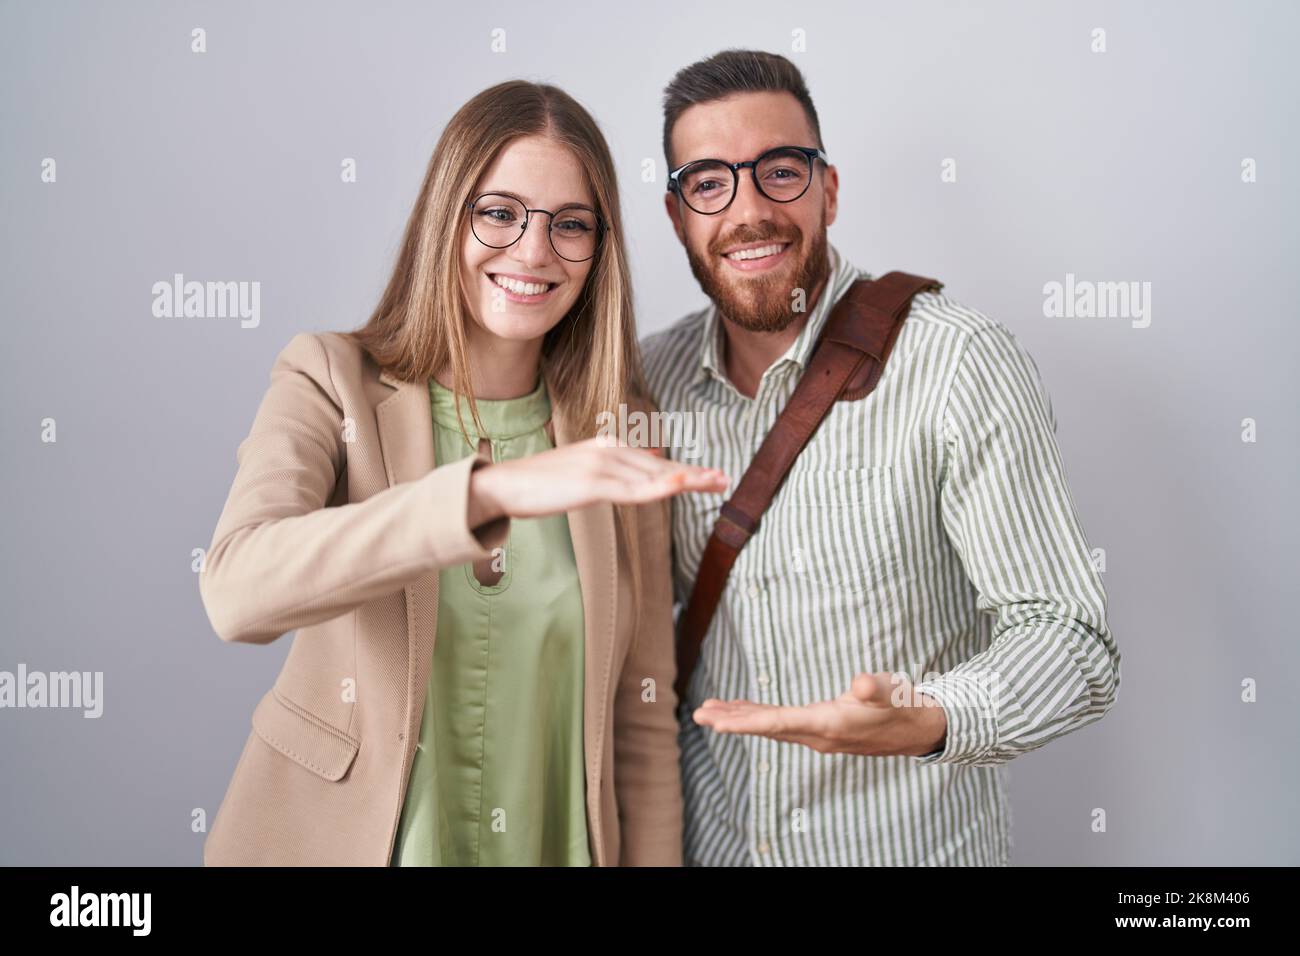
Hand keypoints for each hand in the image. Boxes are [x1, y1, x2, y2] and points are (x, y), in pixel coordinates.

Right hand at [469, 434, 728, 522]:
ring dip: (686, 480)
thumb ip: (606, 475)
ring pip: (652, 476)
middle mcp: (607, 450)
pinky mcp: (591, 483)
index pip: (652, 461)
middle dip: (693, 474)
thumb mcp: (577, 475)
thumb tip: (633, 477)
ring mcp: (600, 465)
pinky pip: (632, 490)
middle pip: (659, 466)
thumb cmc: (537, 485)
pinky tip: (680, 486)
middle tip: (724, 479)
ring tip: (715, 483)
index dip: (683, 470)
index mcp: (605, 446)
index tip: (710, 477)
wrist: (503, 485)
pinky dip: (659, 488)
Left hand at [691, 671, 948, 756]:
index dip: (745, 722)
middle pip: (765, 728)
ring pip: (769, 726)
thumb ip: (874, 688)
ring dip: (739, 719)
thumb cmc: (900, 705)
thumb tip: (859, 683)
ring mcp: (816, 734)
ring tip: (709, 711)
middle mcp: (816, 735)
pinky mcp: (818, 728)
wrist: (915, 729)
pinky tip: (741, 708)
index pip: (777, 724)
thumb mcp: (889, 692)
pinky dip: (757, 715)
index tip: (716, 724)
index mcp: (827, 725)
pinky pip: (779, 723)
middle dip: (731, 722)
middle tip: (698, 714)